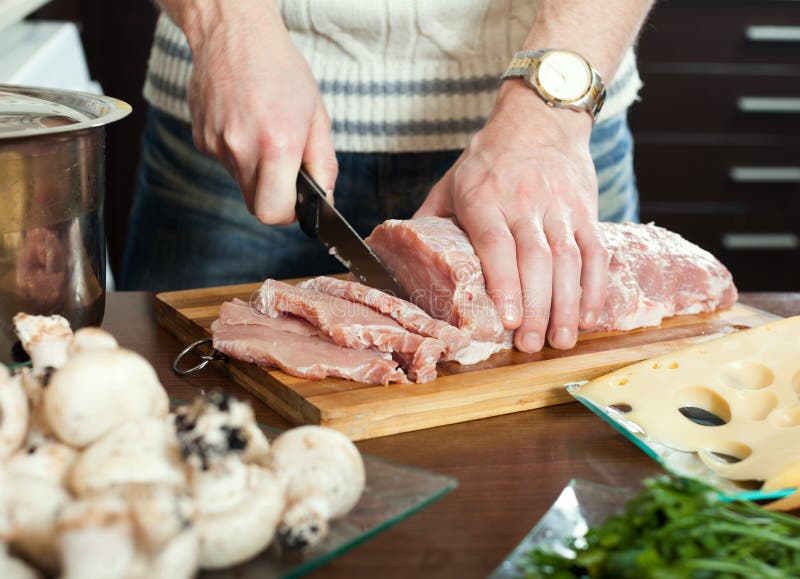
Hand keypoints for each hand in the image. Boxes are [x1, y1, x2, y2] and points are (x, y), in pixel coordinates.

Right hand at [183, 0, 336, 222]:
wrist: (233, 32)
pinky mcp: (200, 139)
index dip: (289, 214)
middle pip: (255, 207)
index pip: (274, 212)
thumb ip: (323, 163)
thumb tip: (325, 200)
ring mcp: (216, 144)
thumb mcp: (316, 115)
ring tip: (265, 134)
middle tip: (287, 177)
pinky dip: (239, 153)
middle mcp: (241, 148)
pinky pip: (226, 163)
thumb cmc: (281, 69)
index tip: (298, 203)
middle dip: (274, 200)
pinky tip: (245, 124)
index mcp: (276, 143)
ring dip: (257, 173)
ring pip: (241, 184)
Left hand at [415, 82, 609, 351]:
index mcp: (485, 198)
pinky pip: (595, 251)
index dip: (504, 283)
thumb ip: (430, 221)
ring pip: (568, 259)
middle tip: (531, 345)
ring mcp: (560, 206)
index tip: (507, 320)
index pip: (497, 244)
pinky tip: (590, 316)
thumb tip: (399, 259)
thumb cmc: (488, 159)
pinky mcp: (586, 209)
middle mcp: (525, 203)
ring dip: (568, 304)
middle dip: (536, 307)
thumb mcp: (451, 183)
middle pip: (535, 259)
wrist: (540, 119)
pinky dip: (595, 286)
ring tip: (562, 340)